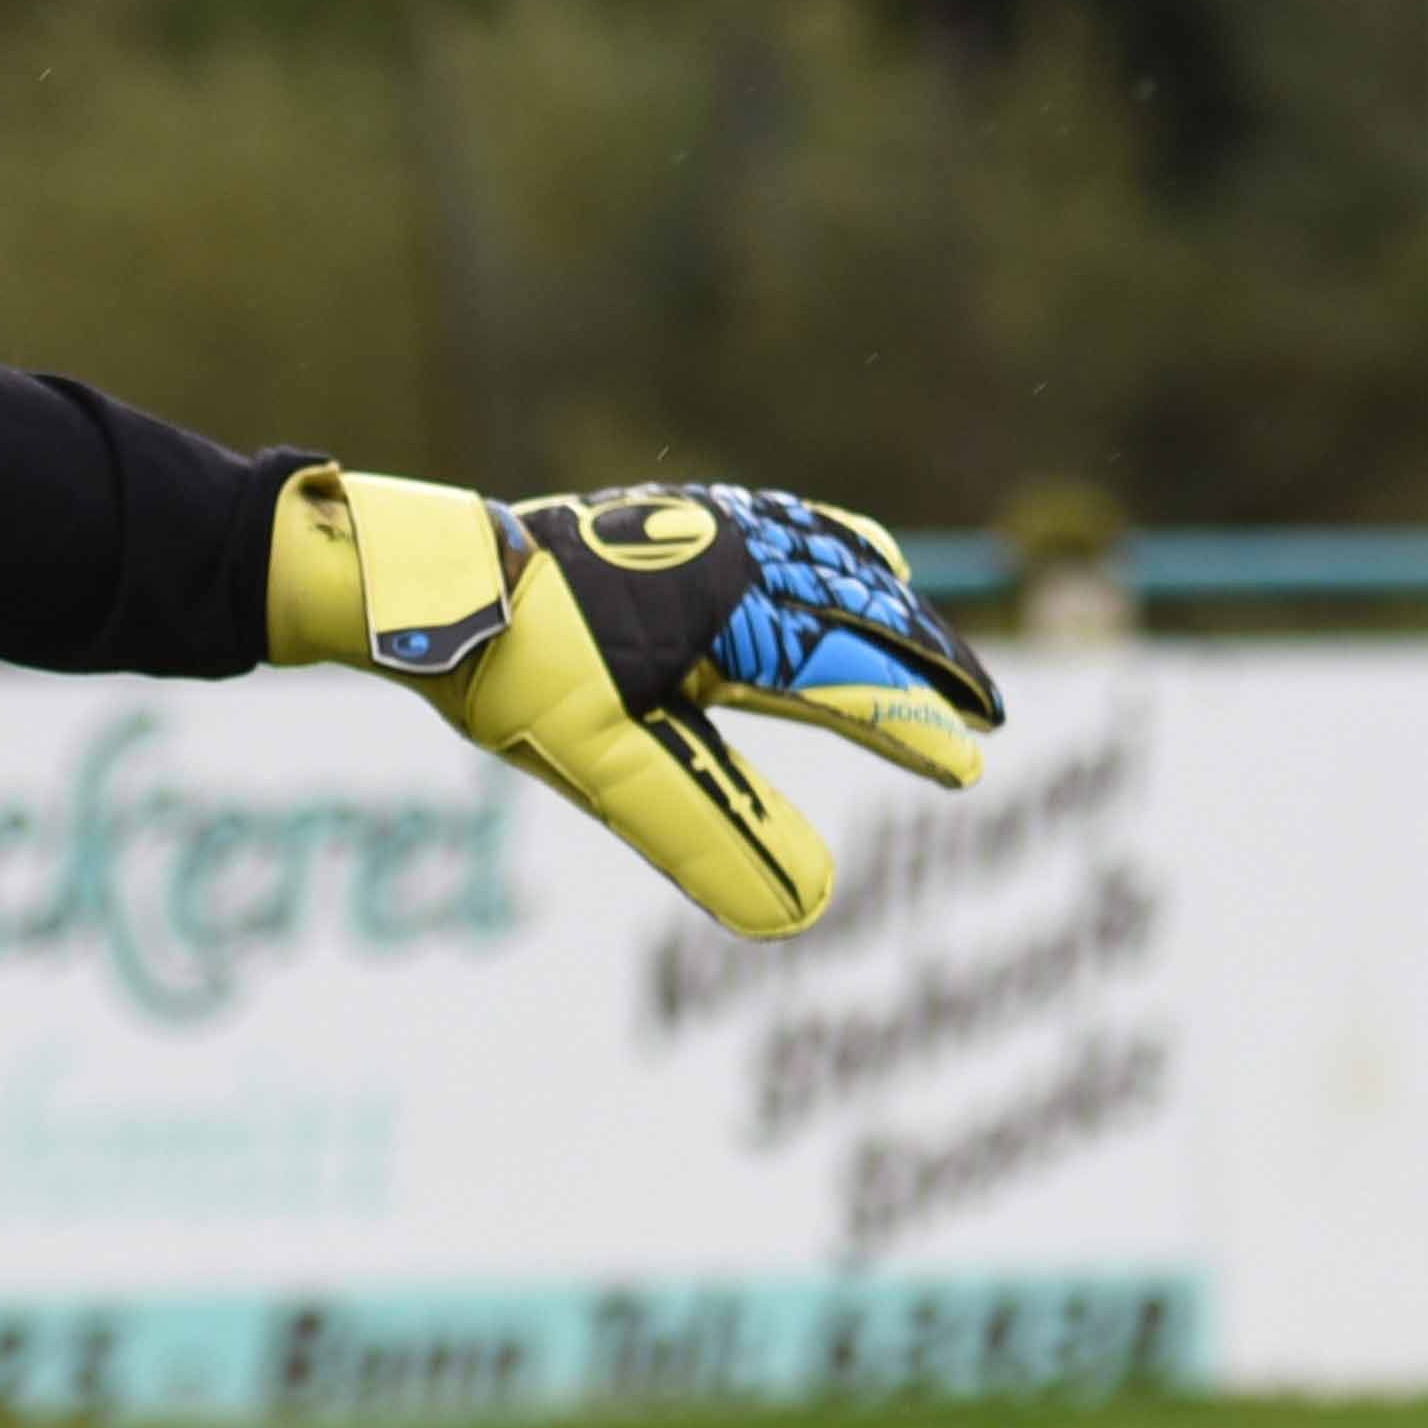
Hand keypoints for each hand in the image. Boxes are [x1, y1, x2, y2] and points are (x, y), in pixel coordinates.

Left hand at [265, 468, 999, 933]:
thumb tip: (807, 914)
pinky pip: (794, 525)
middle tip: (987, 718)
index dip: (912, 726)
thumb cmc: (519, 674)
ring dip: (897, 610)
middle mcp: (741, 555)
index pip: (849, 680)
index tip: (970, 768)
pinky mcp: (687, 514)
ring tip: (941, 654)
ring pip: (839, 563)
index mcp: (735, 615)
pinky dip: (845, 550)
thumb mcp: (608, 768)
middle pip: (866, 610)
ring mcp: (717, 524)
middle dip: (930, 666)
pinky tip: (863, 556)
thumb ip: (709, 832)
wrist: (440, 583)